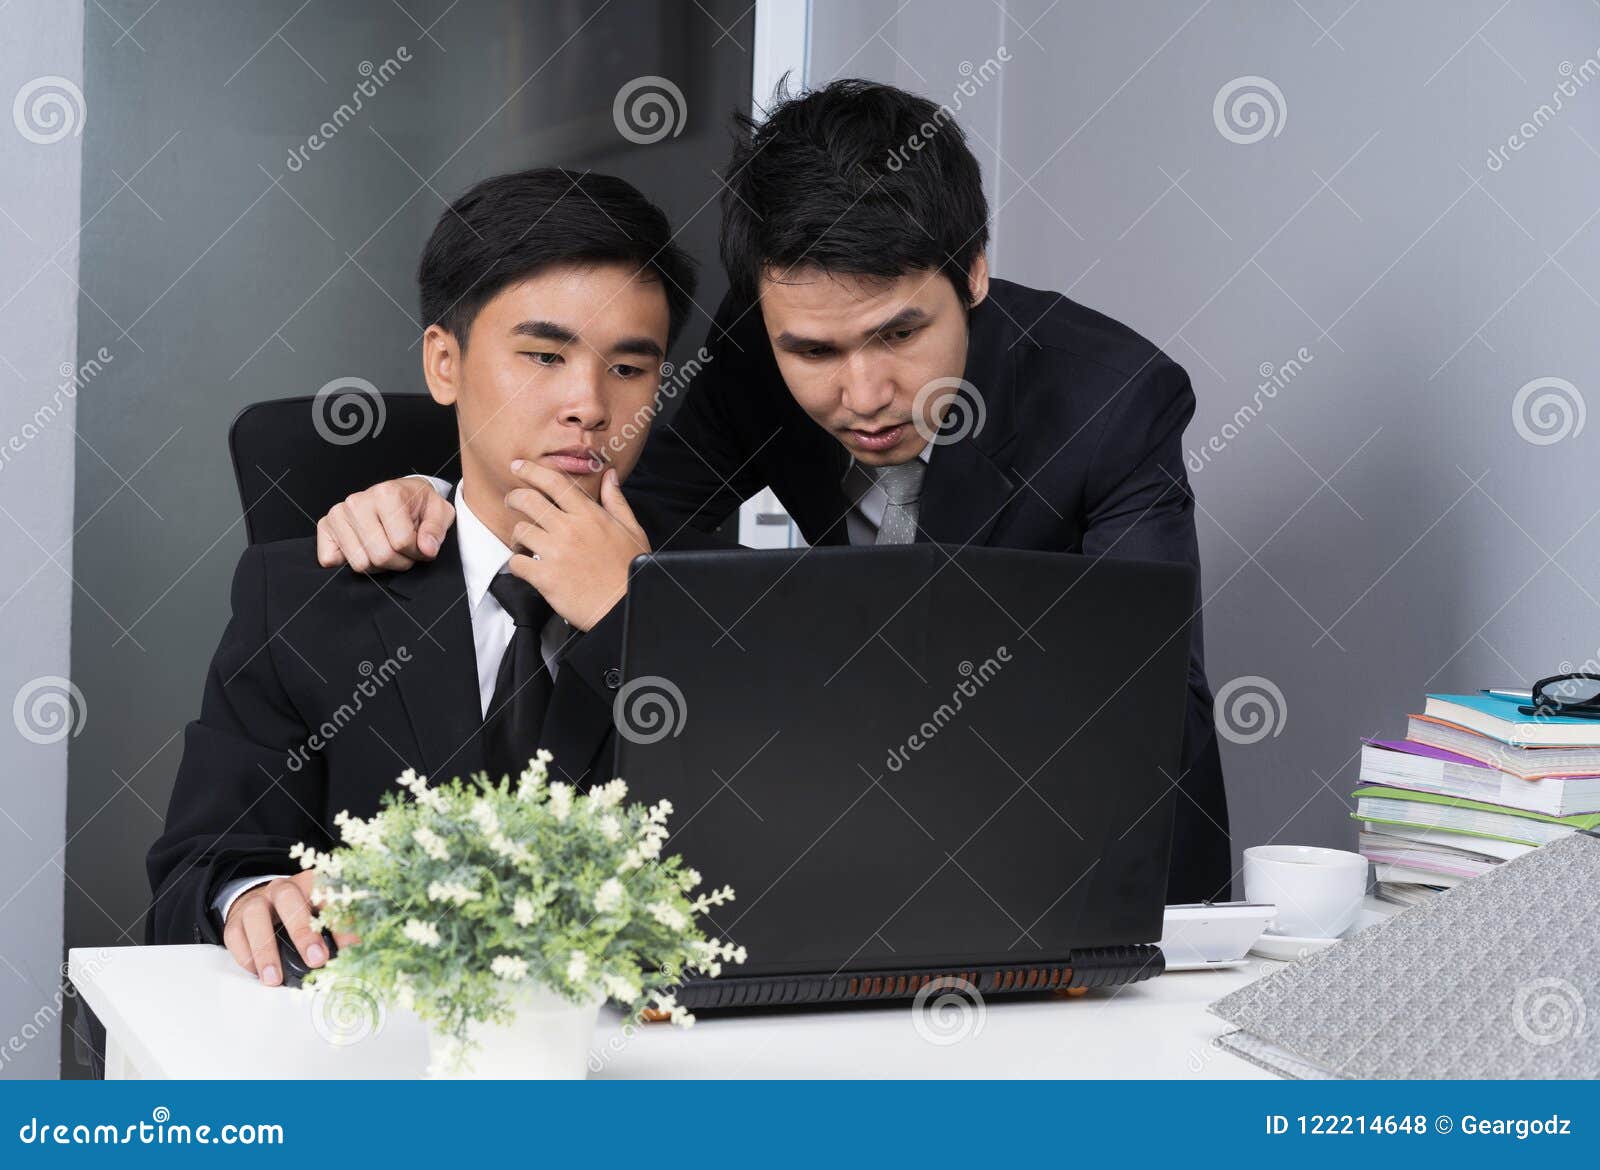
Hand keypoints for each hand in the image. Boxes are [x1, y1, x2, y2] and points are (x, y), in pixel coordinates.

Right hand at [222, 871, 359, 985]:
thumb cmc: (300, 914)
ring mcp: (255, 902)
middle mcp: (281, 888)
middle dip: (303, 931)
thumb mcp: (322, 914)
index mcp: (310, 883)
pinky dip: (246, 957)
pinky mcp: (234, 920)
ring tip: (274, 979)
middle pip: (288, 898)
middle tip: (316, 960)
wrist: (263, 904)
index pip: (326, 891)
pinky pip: (235, 936)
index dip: (339, 917)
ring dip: (266, 950)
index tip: (352, 944)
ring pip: (255, 916)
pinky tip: (258, 974)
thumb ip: (338, 928)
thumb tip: (358, 951)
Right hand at [317, 478, 454, 571]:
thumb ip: (436, 530)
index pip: (402, 543)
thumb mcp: (439, 512)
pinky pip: (331, 560)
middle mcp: (357, 501)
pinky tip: (364, 547)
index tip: (421, 546)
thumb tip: (427, 549)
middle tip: (404, 550)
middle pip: (380, 556)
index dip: (417, 552)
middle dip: (398, 562)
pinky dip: (350, 561)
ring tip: (386, 547)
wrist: (401, 494)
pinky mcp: (326, 527)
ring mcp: (338, 514)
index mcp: (386, 494)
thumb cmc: (419, 504)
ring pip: (360, 563)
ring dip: (378, 565)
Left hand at [504, 462, 649, 630]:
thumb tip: (609, 476)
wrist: (624, 607)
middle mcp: (569, 529)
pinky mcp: (545, 577)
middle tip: (511, 501)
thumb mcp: (631, 530)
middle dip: (513, 497)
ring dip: (518, 536)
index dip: (531, 470)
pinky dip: (517, 563)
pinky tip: (527, 566)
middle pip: (527, 500)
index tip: (519, 466)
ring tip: (524, 543)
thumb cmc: (630, 571)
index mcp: (590, 515)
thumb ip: (616, 501)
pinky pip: (517, 562)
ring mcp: (555, 553)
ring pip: (519, 530)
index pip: (553, 482)